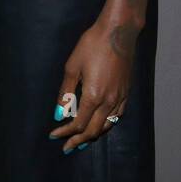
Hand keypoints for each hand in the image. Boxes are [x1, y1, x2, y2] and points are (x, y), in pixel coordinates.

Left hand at [48, 16, 136, 152]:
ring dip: (93, 136)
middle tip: (66, 147)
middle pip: (94, 130)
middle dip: (78, 140)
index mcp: (93, 96)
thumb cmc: (91, 46)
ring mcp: (120, 98)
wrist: (118, 34)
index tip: (53, 136)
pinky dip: (107, 126)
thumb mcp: (72, 67)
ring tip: (81, 141)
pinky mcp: (127, 93)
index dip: (65, 132)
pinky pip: (117, 116)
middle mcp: (109, 101)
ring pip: (107, 126)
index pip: (78, 124)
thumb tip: (59, 114)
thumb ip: (65, 92)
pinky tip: (101, 126)